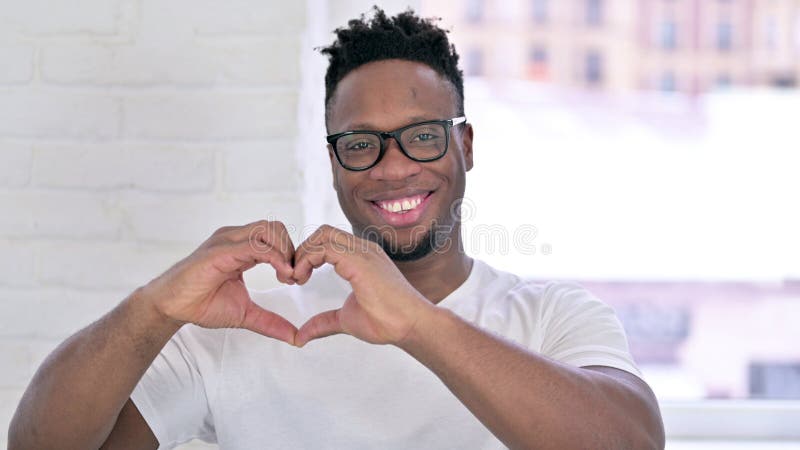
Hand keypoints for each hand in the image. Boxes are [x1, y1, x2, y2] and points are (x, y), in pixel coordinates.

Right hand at [140, 220, 297, 344]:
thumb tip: (295, 337)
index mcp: (241, 247)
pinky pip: (254, 245)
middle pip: (275, 227)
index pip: (275, 236)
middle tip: (294, 277)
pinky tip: (281, 274)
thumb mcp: (245, 314)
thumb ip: (270, 322)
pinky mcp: (220, 251)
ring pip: (267, 230)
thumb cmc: (201, 304)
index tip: (296, 279)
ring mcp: (226, 242)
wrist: (170, 308)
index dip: (291, 254)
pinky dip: (274, 257)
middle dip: (291, 249)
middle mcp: (234, 239)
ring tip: (287, 276)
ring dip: (285, 251)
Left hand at [291, 225, 435, 346]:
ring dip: (302, 254)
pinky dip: (307, 259)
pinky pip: (324, 248)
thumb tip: (301, 336)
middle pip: (322, 232)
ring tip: (296, 278)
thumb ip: (324, 322)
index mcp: (361, 257)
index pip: (328, 240)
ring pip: (322, 235)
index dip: (307, 255)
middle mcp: (363, 249)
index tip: (296, 278)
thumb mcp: (346, 320)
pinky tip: (302, 278)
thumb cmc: (388, 322)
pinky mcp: (360, 260)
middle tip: (292, 277)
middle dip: (301, 250)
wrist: (410, 326)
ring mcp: (363, 252)